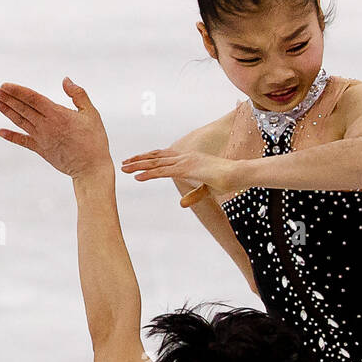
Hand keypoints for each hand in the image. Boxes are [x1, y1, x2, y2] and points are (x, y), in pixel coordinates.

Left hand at [0, 78, 110, 177]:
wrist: (91, 169)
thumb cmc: (95, 141)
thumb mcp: (91, 114)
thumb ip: (78, 95)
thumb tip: (66, 80)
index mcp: (57, 114)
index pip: (32, 98)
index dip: (17, 91)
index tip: (4, 85)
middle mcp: (46, 125)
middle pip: (22, 108)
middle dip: (6, 98)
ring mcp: (42, 139)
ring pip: (20, 121)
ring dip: (6, 111)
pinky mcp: (42, 150)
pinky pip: (23, 142)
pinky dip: (11, 136)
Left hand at [120, 147, 245, 195]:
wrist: (237, 174)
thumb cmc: (226, 180)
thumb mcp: (206, 190)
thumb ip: (193, 195)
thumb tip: (181, 204)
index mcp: (188, 159)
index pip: (164, 156)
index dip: (149, 158)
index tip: (136, 161)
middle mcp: (184, 157)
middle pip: (156, 157)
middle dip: (139, 160)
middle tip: (124, 164)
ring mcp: (184, 162)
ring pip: (156, 163)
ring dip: (139, 165)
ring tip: (125, 169)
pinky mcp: (186, 169)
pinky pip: (163, 172)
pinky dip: (149, 174)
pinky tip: (138, 177)